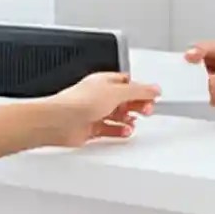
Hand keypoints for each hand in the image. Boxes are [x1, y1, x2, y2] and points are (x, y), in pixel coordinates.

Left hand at [41, 72, 160, 146]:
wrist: (60, 121)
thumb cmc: (79, 101)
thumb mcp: (117, 92)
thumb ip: (138, 91)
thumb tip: (154, 89)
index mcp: (104, 82)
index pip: (127, 83)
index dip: (141, 89)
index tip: (152, 97)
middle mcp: (99, 96)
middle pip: (125, 100)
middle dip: (137, 105)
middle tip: (146, 110)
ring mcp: (94, 113)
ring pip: (118, 116)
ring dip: (128, 120)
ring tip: (134, 122)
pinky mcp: (91, 129)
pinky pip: (110, 130)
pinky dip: (119, 131)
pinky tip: (124, 131)